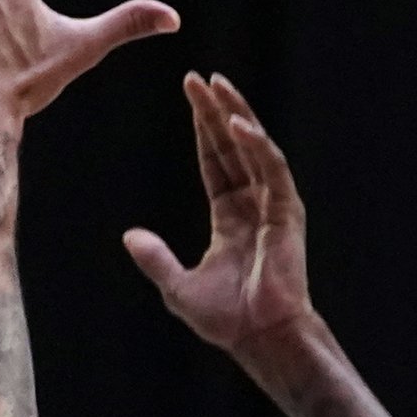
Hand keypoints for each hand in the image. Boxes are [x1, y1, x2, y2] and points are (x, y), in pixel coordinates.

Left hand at [124, 71, 314, 351]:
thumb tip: (129, 236)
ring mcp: (273, 206)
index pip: (215, 161)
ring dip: (236, 115)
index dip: (203, 129)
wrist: (259, 339)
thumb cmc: (227, 319)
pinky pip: (271, 169)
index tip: (191, 96)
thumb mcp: (178, 287)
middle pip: (232, 146)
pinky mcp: (287, 213)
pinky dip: (255, 145)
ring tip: (218, 86)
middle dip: (216, 111)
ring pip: (254, 148)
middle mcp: (254, 205)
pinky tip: (237, 123)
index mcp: (231, 217)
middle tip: (199, 77)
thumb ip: (156, 259)